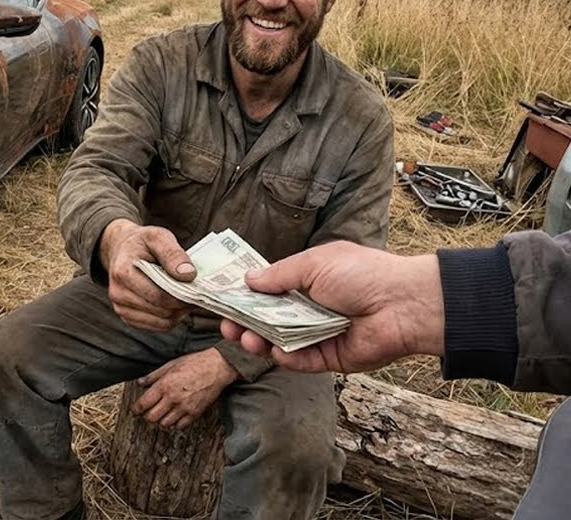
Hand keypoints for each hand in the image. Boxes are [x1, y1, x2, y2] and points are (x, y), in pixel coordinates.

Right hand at [98, 221, 196, 330]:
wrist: (122, 250)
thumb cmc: (143, 243)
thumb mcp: (158, 237)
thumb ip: (173, 254)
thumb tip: (189, 275)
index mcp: (123, 272)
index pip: (158, 295)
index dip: (181, 296)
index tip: (198, 289)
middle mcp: (117, 293)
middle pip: (161, 311)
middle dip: (182, 305)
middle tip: (197, 295)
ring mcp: (121, 307)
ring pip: (162, 323)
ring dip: (179, 313)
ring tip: (186, 298)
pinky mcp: (127, 317)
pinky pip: (157, 326)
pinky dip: (170, 318)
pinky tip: (175, 304)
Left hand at [132, 349, 237, 427]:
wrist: (216, 367)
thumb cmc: (194, 363)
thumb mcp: (170, 365)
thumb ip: (153, 376)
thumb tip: (140, 383)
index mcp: (164, 385)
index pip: (144, 404)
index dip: (136, 409)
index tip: (135, 411)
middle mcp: (173, 398)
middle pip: (152, 417)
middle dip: (147, 416)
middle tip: (147, 412)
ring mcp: (185, 407)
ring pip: (165, 424)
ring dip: (161, 420)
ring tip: (162, 412)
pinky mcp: (195, 413)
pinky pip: (180, 426)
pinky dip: (175, 423)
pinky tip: (175, 415)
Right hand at [219, 241, 444, 372]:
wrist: (403, 303)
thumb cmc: (361, 274)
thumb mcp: (314, 263)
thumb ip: (279, 274)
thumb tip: (247, 280)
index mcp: (307, 283)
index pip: (268, 293)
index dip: (245, 298)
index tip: (223, 302)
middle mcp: (310, 310)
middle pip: (268, 320)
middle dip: (245, 324)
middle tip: (227, 327)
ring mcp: (318, 335)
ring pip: (280, 342)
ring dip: (259, 341)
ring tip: (245, 339)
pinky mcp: (330, 358)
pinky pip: (301, 361)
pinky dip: (286, 358)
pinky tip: (274, 351)